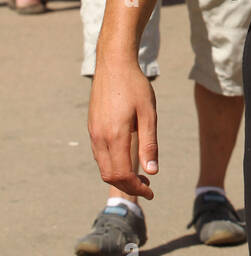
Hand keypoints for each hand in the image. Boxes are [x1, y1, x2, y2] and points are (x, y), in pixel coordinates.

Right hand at [88, 60, 157, 199]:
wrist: (114, 64)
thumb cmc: (135, 86)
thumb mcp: (148, 114)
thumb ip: (149, 144)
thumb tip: (152, 171)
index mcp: (114, 136)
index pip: (122, 175)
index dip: (137, 187)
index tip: (151, 191)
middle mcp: (100, 138)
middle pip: (109, 175)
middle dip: (128, 186)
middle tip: (147, 186)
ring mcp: (93, 132)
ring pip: (103, 166)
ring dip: (119, 176)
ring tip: (140, 175)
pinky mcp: (92, 127)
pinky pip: (99, 154)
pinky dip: (112, 164)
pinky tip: (127, 158)